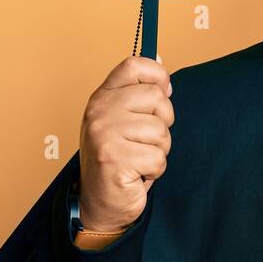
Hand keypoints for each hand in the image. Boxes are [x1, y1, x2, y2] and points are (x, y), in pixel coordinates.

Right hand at [78, 54, 173, 230]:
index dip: (158, 75)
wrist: (98, 203)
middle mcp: (99, 111)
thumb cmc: (117, 160)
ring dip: (158, 151)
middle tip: (144, 141)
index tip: (163, 93)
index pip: (134, 65)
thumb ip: (139, 92)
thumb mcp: (124, 120)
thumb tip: (160, 58)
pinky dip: (154, 170)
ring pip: (161, 131)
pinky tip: (136, 174)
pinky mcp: (114, 159)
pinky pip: (158, 158)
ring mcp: (104, 134)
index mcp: (102, 97)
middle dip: (163, 123)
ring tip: (138, 159)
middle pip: (156, 97)